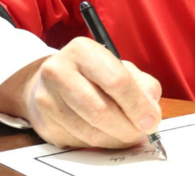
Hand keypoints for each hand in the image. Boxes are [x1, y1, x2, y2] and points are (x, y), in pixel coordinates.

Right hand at [0, 37, 161, 148]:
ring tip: (127, 135)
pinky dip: (99, 144)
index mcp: (82, 50)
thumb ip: (143, 86)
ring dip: (115, 139)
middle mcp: (59, 71)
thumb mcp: (120, 67)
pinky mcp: (44, 123)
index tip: (151, 121)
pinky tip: (106, 135)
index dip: (137, 105)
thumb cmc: (92, 73)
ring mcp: (47, 99)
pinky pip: (78, 142)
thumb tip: (151, 113)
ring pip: (90, 132)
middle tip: (140, 133)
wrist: (49, 81)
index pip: (116, 81)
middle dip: (127, 128)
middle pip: (100, 110)